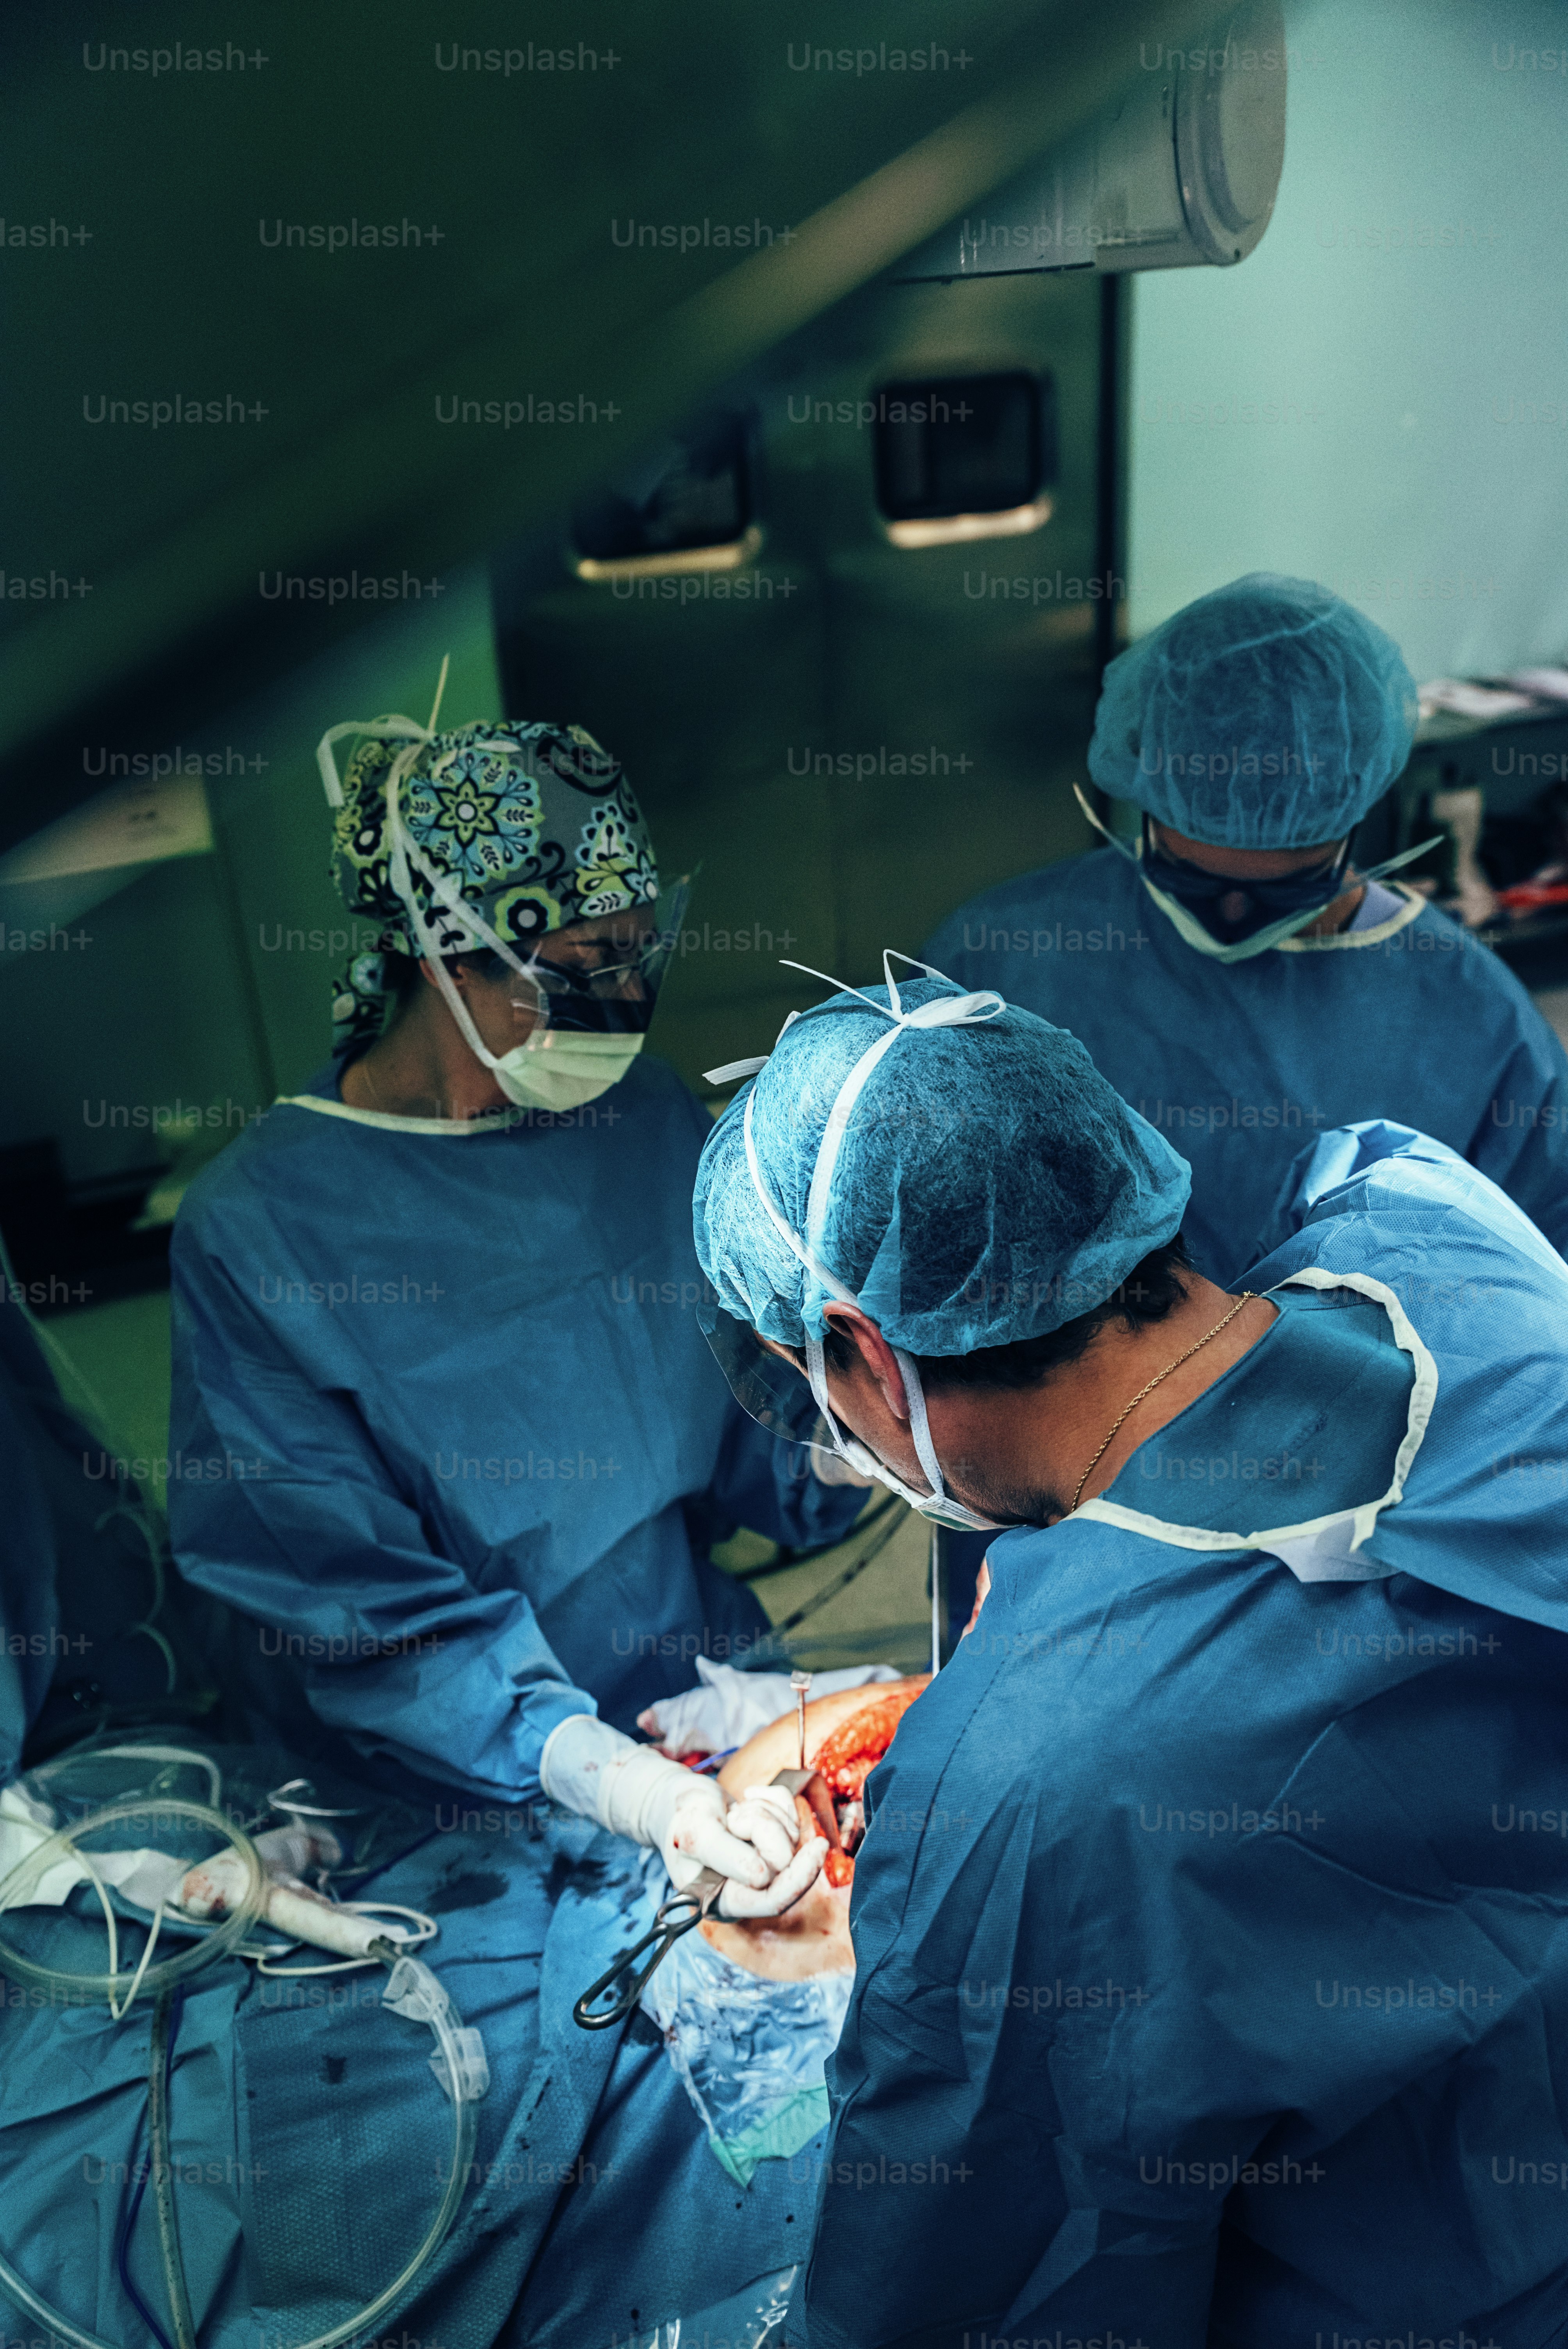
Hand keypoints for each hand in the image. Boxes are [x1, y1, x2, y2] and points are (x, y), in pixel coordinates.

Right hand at [656, 1777, 826, 1915]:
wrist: (680, 1800)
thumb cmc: (681, 1820)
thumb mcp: (695, 1834)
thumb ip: (725, 1856)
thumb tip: (763, 1877)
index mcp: (727, 1901)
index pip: (772, 1901)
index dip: (797, 1880)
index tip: (817, 1850)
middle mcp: (751, 1889)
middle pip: (783, 1861)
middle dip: (762, 1828)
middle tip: (733, 1821)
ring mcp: (766, 1863)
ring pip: (790, 1836)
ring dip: (764, 1812)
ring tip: (734, 1813)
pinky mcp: (775, 1839)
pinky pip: (792, 1813)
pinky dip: (773, 1798)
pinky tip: (749, 1796)